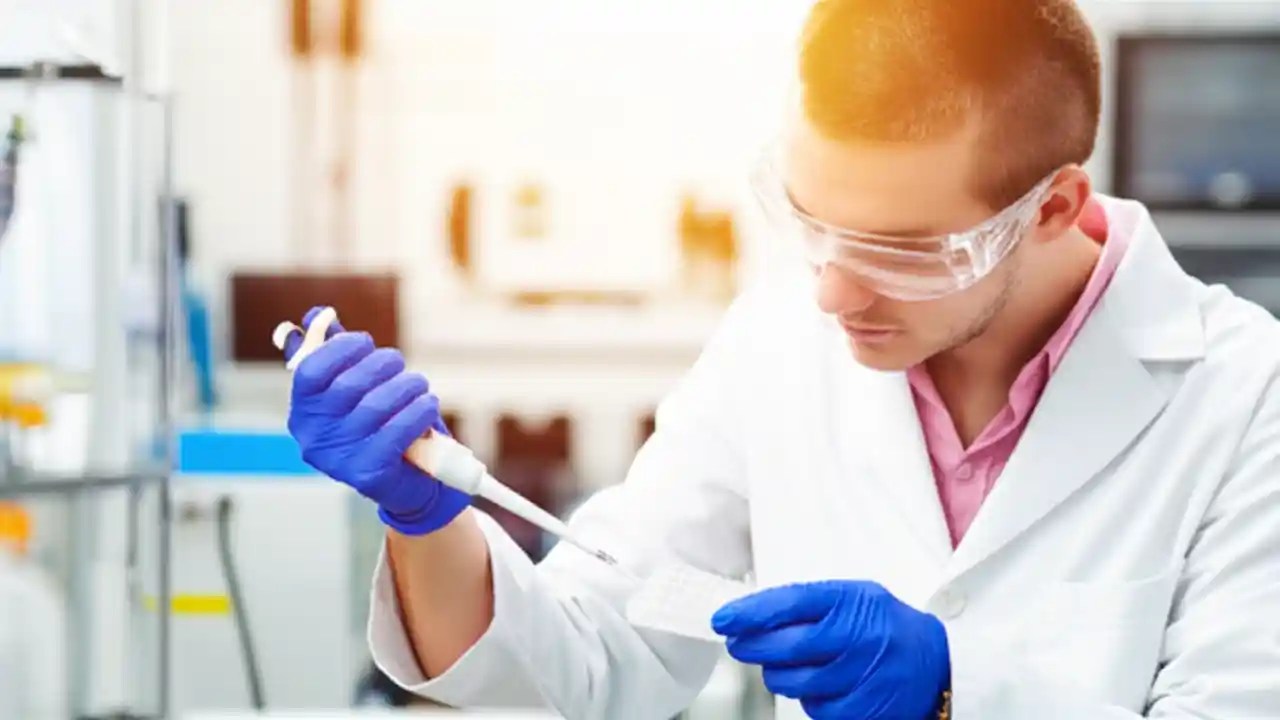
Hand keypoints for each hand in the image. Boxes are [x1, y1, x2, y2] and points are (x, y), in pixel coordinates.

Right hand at [284, 307, 469, 534]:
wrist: (411, 482)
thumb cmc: (381, 425)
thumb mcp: (356, 389)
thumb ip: (333, 353)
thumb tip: (315, 314)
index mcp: (303, 414)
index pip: (311, 370)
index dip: (340, 347)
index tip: (364, 342)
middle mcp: (314, 439)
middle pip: (349, 385)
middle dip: (382, 365)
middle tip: (399, 365)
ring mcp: (340, 460)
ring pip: (378, 404)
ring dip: (407, 385)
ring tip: (418, 385)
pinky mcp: (370, 475)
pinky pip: (398, 430)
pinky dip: (419, 410)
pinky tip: (427, 404)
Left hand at [713, 580, 949, 719]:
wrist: (938, 663)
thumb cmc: (884, 626)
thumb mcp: (854, 597)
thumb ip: (809, 604)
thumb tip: (750, 614)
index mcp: (854, 600)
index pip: (792, 604)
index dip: (751, 613)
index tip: (723, 619)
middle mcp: (861, 637)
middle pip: (787, 648)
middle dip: (753, 646)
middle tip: (739, 643)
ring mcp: (865, 676)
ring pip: (796, 683)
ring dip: (779, 675)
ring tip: (789, 664)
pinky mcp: (866, 710)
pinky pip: (817, 709)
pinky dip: (810, 699)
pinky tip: (821, 686)